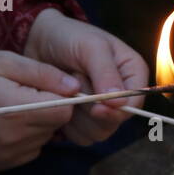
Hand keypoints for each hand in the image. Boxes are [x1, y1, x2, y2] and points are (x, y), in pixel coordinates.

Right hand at [0, 52, 80, 170]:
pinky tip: (3, 125)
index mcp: (16, 111)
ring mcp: (5, 155)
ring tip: (9, 109)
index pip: (65, 110)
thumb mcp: (4, 61)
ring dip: (36, 124)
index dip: (61, 96)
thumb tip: (76, 87)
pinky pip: (29, 150)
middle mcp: (12, 138)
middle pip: (55, 125)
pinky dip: (24, 138)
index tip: (46, 87)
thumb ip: (43, 73)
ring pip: (44, 138)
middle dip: (47, 109)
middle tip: (21, 96)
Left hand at [24, 9, 147, 145]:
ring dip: (78, 118)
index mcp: (132, 73)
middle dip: (92, 110)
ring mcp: (102, 108)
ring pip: (99, 132)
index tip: (96, 107)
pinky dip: (68, 126)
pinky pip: (81, 137)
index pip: (135, 102)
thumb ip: (106, 72)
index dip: (117, 110)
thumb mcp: (90, 47)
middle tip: (73, 89)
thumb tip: (118, 101)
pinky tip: (59, 105)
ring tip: (65, 92)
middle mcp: (122, 94)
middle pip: (117, 121)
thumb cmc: (69, 37)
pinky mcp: (83, 120)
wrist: (39, 42)